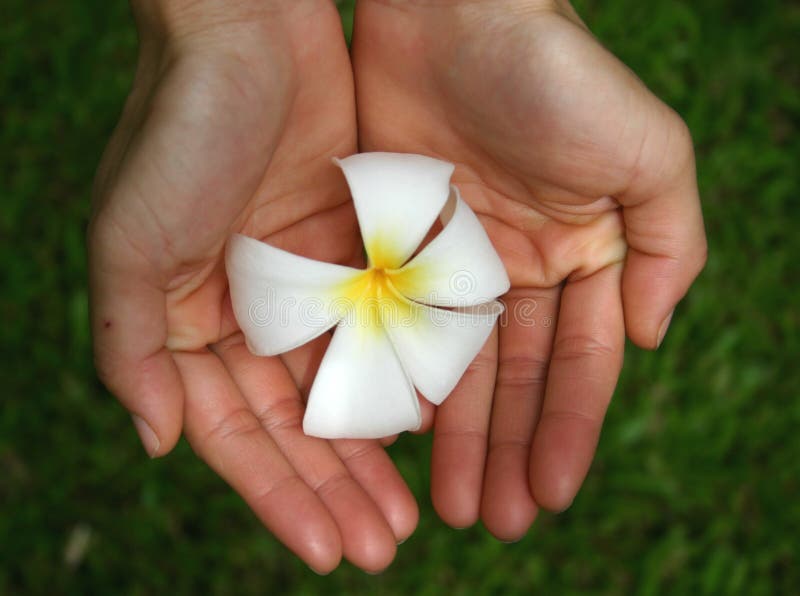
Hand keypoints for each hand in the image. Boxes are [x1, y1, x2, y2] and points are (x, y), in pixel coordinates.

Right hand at [89, 0, 414, 572]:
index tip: (325, 551)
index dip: (280, 494)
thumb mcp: (129, 245)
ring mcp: (310, 283)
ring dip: (377, 449)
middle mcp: (253, 312)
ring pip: (350, 385)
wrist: (248, 32)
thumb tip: (157, 443)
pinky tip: (433, 428)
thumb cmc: (180, 133)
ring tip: (414, 512)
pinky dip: (406, 375)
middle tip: (383, 546)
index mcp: (192, 324)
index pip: (240, 434)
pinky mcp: (358, 248)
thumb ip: (132, 350)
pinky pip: (388, 326)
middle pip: (300, 422)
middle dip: (337, 486)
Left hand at [352, 0, 705, 538]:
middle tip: (492, 522)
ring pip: (452, 368)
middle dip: (505, 451)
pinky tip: (395, 437)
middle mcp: (514, 269)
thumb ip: (668, 248)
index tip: (551, 494)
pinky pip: (393, 328)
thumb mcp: (649, 155)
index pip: (575, 364)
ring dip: (454, 438)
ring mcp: (449, 261)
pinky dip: (397, 380)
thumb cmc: (558, 75)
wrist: (456, 10)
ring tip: (448, 506)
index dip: (566, 430)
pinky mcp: (390, 245)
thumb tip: (648, 340)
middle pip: (510, 381)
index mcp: (577, 256)